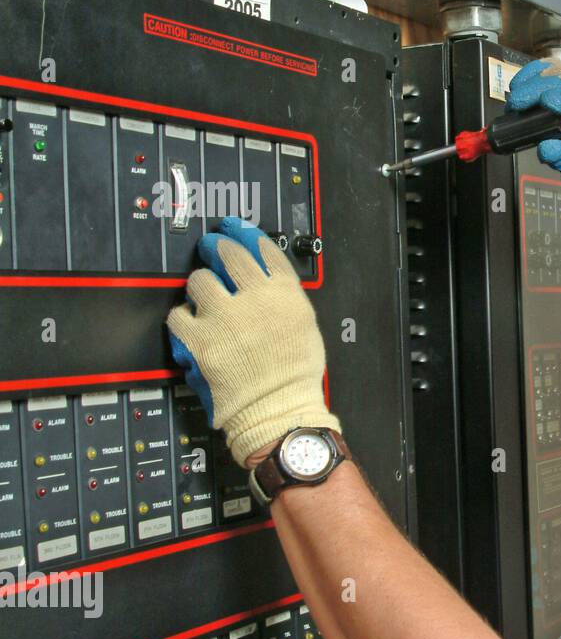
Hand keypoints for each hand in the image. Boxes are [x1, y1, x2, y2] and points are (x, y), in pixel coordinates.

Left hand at [166, 216, 340, 467]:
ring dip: (199, 287)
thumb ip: (283, 298)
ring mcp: (225, 317)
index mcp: (285, 294)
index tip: (235, 230)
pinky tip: (190, 327)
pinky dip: (182, 319)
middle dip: (216, 249)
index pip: (264, 249)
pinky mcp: (199, 338)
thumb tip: (263, 280)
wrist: (277, 408)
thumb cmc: (294, 376)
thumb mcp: (304, 326)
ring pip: (199, 281)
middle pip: (228, 255)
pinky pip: (178, 314)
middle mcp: (256, 298)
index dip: (245, 234)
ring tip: (202, 298)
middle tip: (211, 251)